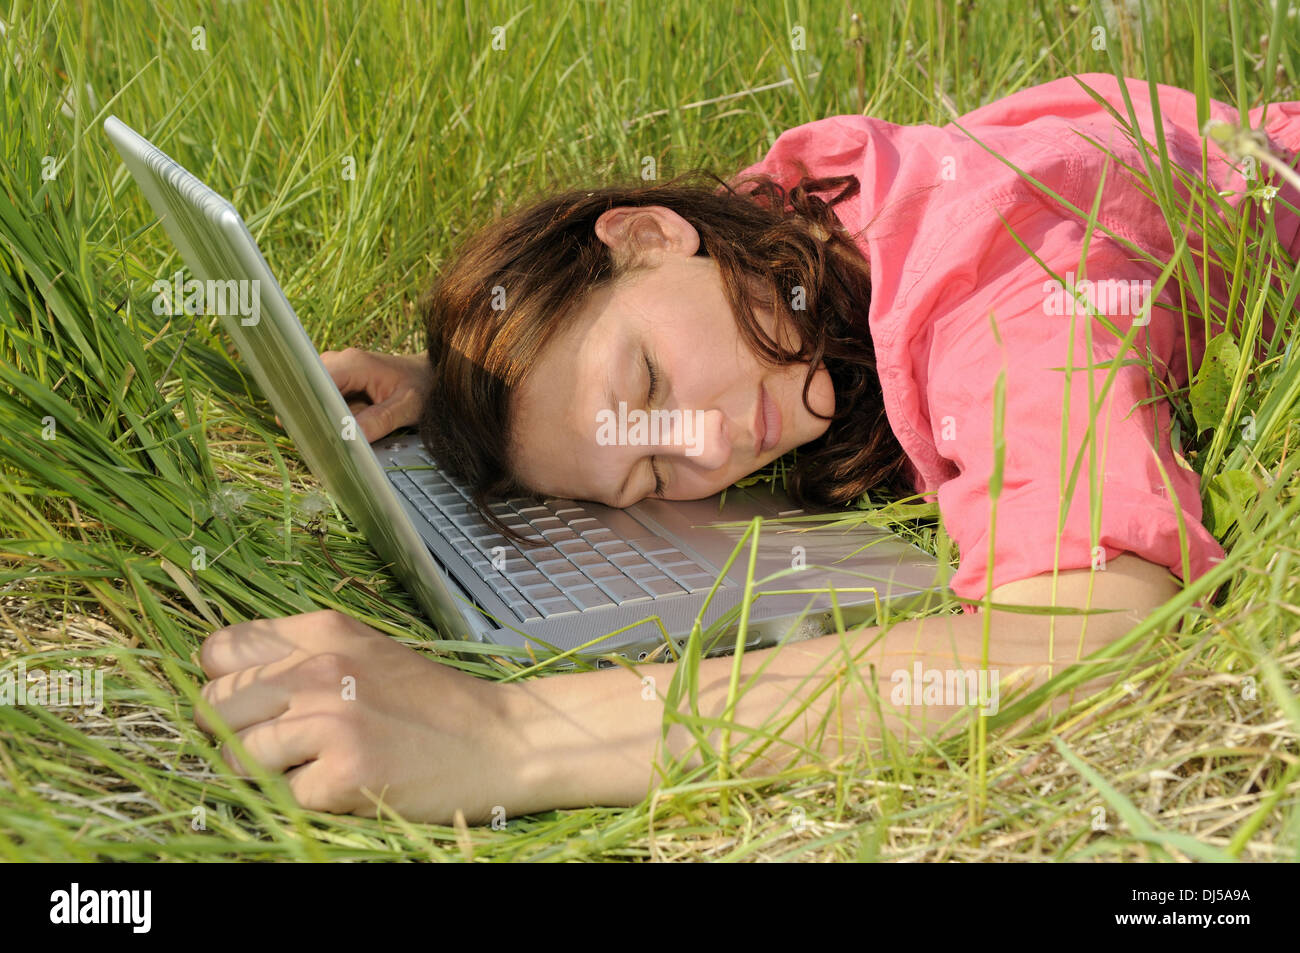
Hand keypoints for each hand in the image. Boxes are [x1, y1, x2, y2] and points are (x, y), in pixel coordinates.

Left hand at [196, 610, 529, 823]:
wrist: (502, 742)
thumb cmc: (432, 704)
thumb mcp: (366, 653)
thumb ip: (300, 655)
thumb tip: (221, 682)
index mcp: (323, 631)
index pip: (219, 651)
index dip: (226, 682)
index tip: (252, 704)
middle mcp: (320, 668)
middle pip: (216, 706)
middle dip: (239, 732)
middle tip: (287, 744)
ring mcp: (331, 721)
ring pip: (237, 756)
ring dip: (267, 772)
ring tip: (316, 766)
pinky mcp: (345, 773)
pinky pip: (281, 797)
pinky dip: (307, 800)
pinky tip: (346, 784)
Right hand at [318, 347, 432, 441]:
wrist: (428, 376)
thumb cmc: (422, 386)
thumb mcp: (407, 406)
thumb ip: (380, 420)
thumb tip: (351, 437)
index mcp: (353, 364)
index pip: (316, 382)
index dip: (309, 405)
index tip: (311, 428)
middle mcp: (339, 363)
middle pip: (311, 391)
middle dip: (315, 415)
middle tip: (325, 440)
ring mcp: (337, 373)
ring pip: (317, 399)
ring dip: (324, 418)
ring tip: (336, 436)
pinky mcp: (339, 385)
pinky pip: (326, 403)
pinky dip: (332, 418)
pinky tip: (342, 430)